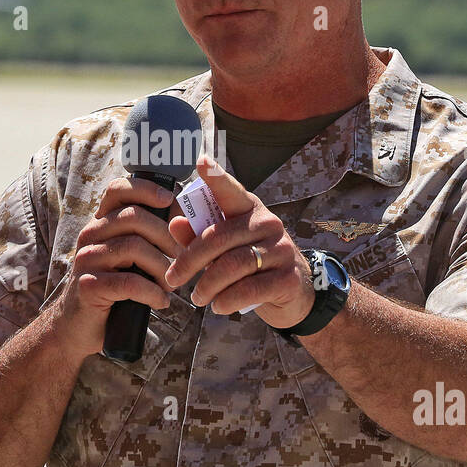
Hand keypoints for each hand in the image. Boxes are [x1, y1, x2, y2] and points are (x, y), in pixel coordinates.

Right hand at [49, 176, 183, 362]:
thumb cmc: (114, 291)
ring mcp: (87, 260)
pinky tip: (161, 302)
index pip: (118, 190)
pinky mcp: (88, 286)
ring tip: (171, 284)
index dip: (146, 189)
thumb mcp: (130, 259)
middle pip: (134, 217)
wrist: (79, 327)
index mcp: (102, 224)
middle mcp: (91, 235)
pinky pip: (129, 282)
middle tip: (182, 259)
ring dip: (162, 267)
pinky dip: (152, 292)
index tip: (169, 199)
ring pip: (133, 247)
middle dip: (167, 237)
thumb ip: (149, 239)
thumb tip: (186, 224)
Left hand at [165, 153, 313, 329]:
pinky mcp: (287, 277)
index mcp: (249, 210)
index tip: (200, 160)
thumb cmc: (250, 264)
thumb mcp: (224, 249)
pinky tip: (218, 306)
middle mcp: (268, 223)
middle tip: (173, 278)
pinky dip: (227, 300)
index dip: (216, 177)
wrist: (293, 293)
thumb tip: (174, 223)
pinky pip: (250, 289)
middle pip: (219, 237)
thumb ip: (198, 236)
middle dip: (190, 260)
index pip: (231, 191)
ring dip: (207, 285)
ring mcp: (280, 250)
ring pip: (232, 265)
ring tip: (196, 297)